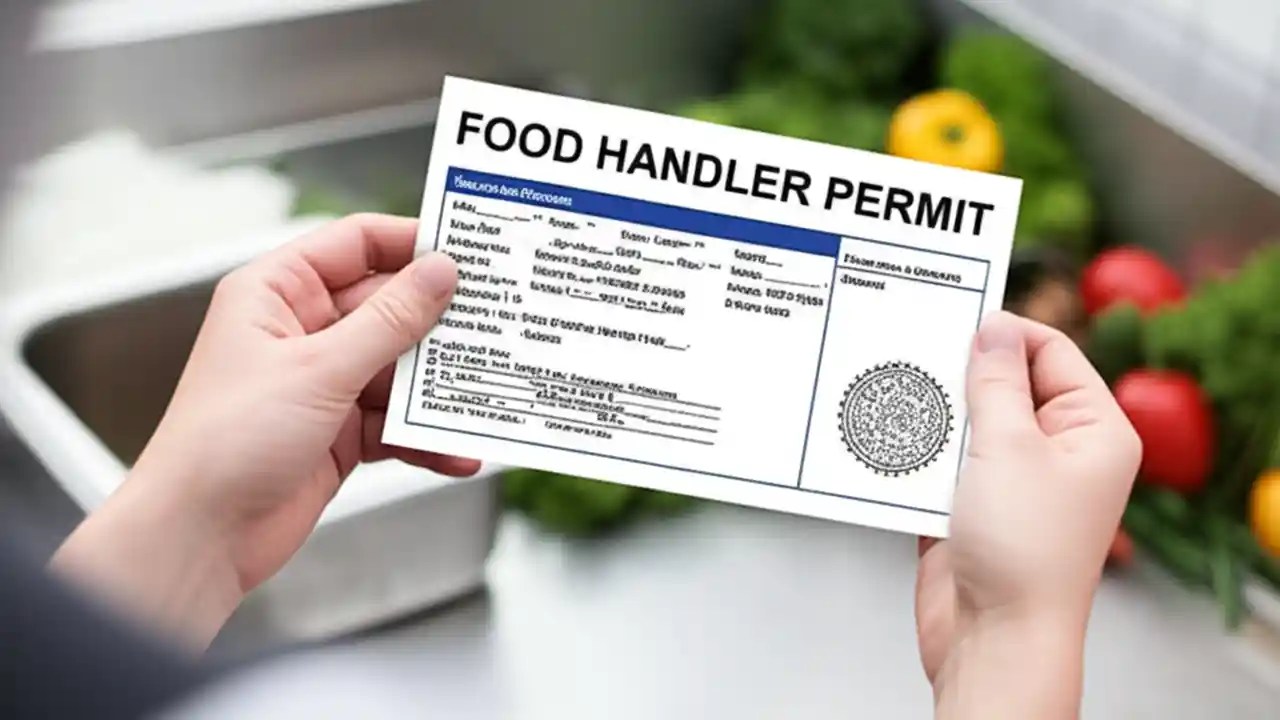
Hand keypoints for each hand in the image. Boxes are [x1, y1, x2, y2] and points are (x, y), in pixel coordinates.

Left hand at [53, 215, 477, 647]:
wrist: (198, 537)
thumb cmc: (225, 442)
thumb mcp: (320, 369)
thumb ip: (389, 320)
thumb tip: (439, 273)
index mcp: (277, 293)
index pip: (356, 244)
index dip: (412, 243)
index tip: (468, 252)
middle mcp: (301, 332)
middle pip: (389, 308)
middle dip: (438, 325)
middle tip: (494, 327)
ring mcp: (322, 384)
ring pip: (399, 370)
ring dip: (438, 390)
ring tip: (480, 396)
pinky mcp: (339, 433)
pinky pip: (396, 422)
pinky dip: (426, 437)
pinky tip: (456, 451)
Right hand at [915, 312, 1140, 718]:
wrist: (994, 639)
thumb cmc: (1024, 554)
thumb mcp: (1009, 448)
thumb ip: (995, 383)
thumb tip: (992, 330)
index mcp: (1093, 430)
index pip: (1052, 352)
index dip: (1006, 332)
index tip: (956, 319)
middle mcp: (1058, 451)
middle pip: (1006, 384)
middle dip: (961, 373)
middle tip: (920, 353)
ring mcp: (1014, 479)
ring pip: (968, 421)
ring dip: (935, 413)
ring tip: (899, 395)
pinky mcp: (974, 505)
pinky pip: (944, 460)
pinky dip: (919, 450)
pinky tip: (890, 437)